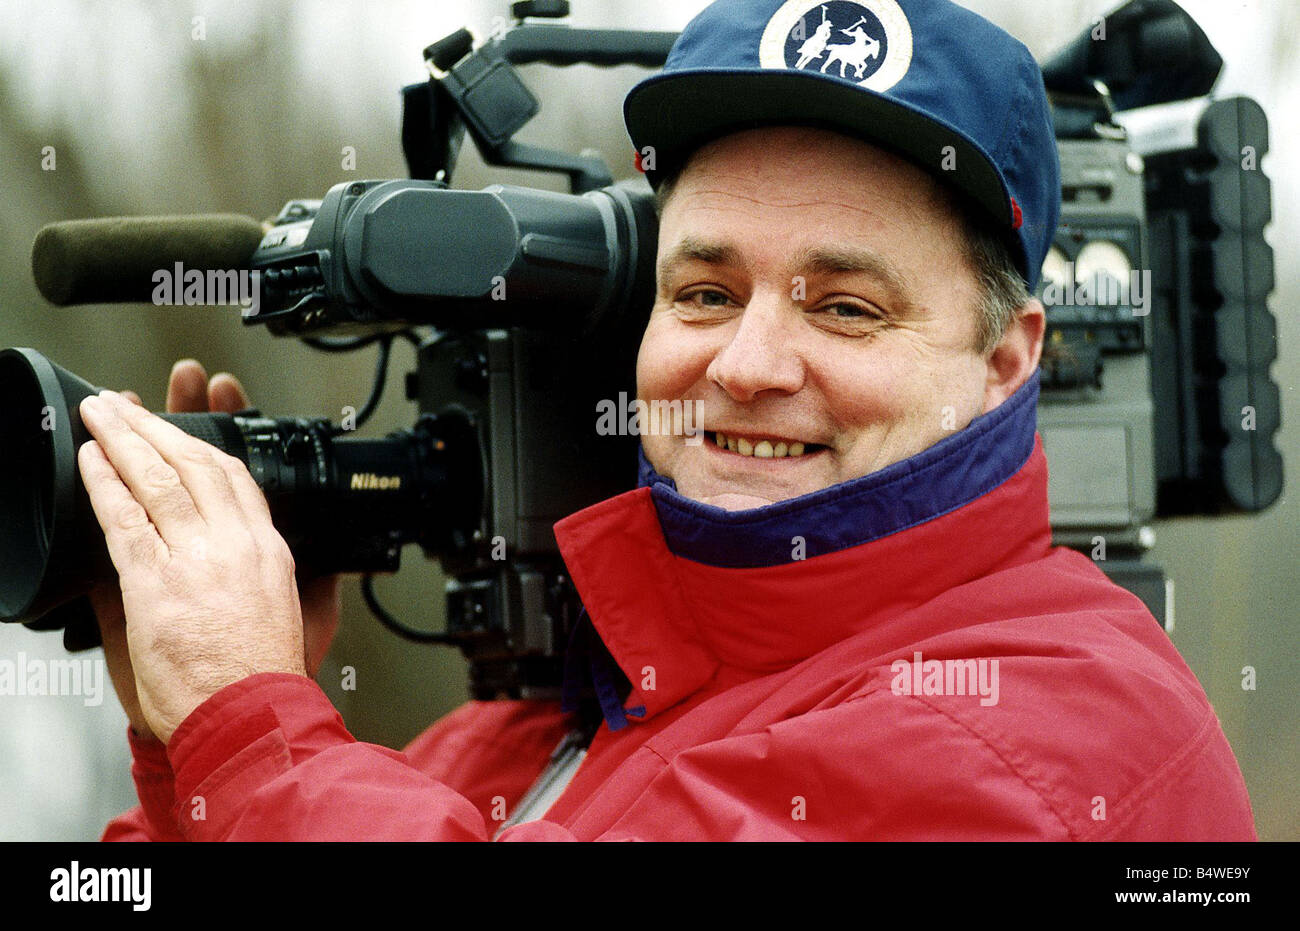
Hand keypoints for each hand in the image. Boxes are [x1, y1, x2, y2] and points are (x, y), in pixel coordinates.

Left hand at [83, 361, 339, 744]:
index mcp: (270, 551)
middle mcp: (236, 544)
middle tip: (131, 402)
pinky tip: (90, 460)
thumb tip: (332, 568)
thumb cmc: (267, 679)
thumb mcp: (311, 619)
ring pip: (158, 479)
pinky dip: (104, 483)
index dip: (212, 438)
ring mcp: (196, 558)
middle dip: (160, 424)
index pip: (237, 479)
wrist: (250, 717)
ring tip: (104, 414)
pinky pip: (124, 517)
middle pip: (195, 464)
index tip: (193, 417)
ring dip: (125, 439)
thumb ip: (314, 584)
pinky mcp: (156, 581)